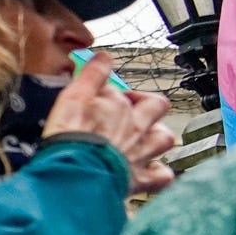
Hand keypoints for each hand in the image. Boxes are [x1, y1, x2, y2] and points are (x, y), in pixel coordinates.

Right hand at [46, 58, 178, 189]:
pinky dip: (159, 172)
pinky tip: (152, 169)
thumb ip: (91, 74)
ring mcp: (141, 152)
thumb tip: (105, 56)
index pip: (116, 89)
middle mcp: (134, 126)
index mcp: (117, 104)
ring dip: (157, 135)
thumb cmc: (71, 135)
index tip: (93, 92)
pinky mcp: (140, 178)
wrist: (78, 173)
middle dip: (145, 103)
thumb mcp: (73, 96)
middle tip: (128, 108)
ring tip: (143, 136)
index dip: (104, 90)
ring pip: (164, 137)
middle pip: (154, 105)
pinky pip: (162, 175)